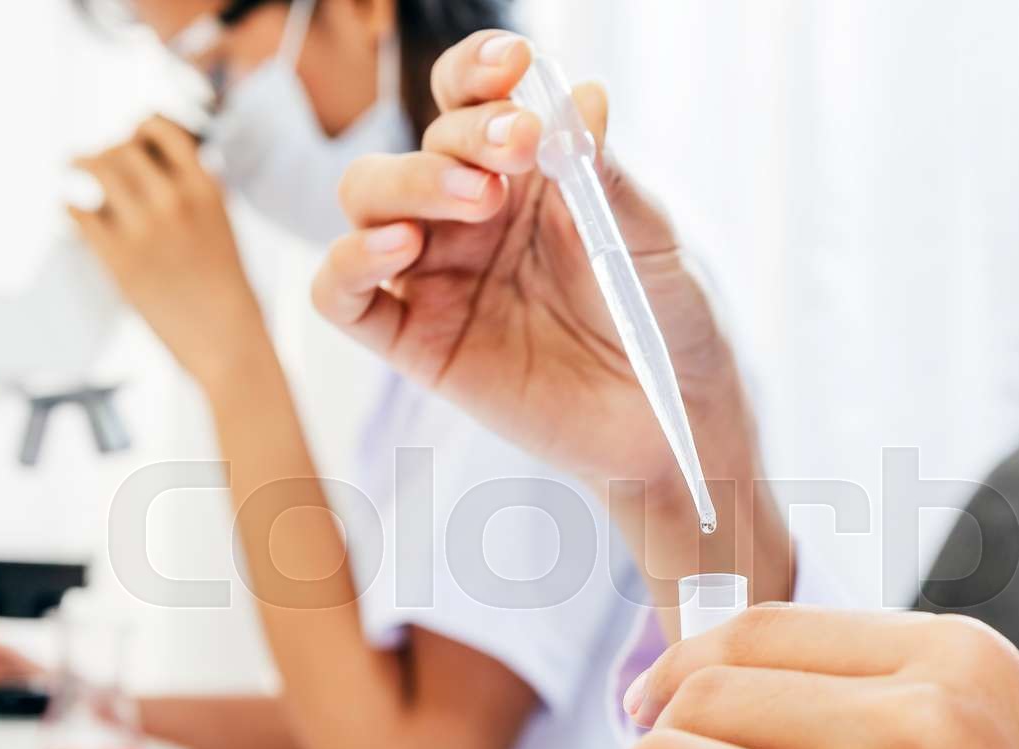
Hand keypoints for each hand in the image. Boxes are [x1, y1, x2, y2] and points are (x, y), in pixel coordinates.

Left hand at [69, 117, 267, 388]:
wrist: (228, 342)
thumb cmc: (225, 290)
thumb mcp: (221, 227)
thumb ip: (191, 193)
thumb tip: (144, 164)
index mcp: (207, 189)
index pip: (161, 128)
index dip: (140, 128)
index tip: (131, 138)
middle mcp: (176, 200)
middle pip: (121, 147)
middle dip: (107, 152)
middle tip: (97, 162)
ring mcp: (146, 227)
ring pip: (96, 168)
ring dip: (79, 163)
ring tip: (72, 168)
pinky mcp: (119, 257)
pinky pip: (77, 211)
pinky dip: (70, 206)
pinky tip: (72, 211)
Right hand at [311, 30, 748, 498]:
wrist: (676, 415)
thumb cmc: (669, 316)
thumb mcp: (650, 235)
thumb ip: (605, 171)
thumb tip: (581, 94)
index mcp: (520, 174)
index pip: (468, 101)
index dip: (475, 72)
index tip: (513, 64)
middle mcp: (466, 217)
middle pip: (417, 148)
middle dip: (461, 136)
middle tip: (519, 147)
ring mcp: (436, 278)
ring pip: (366, 203)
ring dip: (406, 182)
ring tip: (476, 199)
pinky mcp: (416, 343)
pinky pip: (342, 296)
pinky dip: (349, 262)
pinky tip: (398, 247)